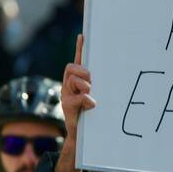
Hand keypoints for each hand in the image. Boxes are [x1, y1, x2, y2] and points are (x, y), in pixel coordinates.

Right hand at [55, 34, 95, 171]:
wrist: (83, 137)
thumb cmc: (93, 115)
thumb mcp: (96, 97)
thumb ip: (100, 86)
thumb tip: (106, 77)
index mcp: (78, 81)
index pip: (78, 60)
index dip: (80, 47)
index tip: (84, 35)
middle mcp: (69, 85)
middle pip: (71, 67)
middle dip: (82, 70)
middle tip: (92, 79)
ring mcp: (66, 95)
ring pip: (72, 80)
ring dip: (83, 83)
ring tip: (90, 90)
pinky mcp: (67, 107)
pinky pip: (76, 98)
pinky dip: (85, 99)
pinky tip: (92, 104)